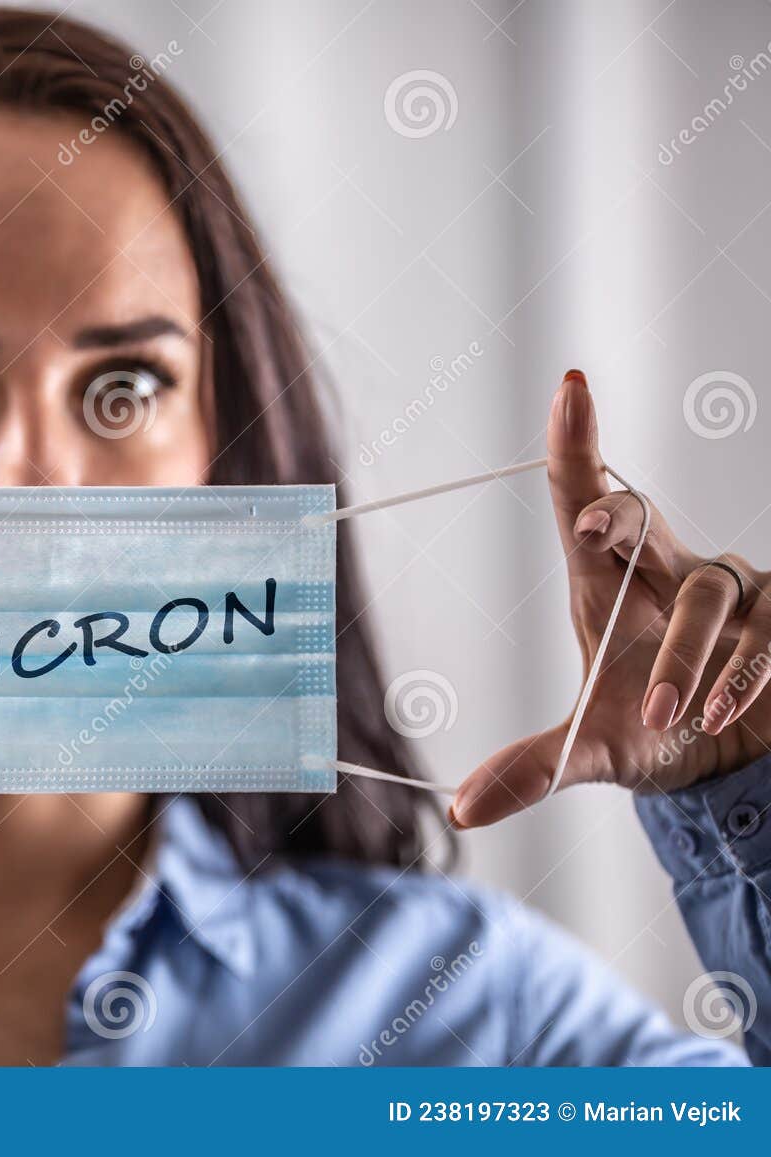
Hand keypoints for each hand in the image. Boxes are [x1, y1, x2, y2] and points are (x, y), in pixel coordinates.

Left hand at [452, 370, 769, 827]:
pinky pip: (765, 632)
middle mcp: (667, 570)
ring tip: (667, 717)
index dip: (577, 440)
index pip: (586, 495)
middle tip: (590, 534)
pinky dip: (740, 677)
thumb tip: (462, 811)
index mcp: (607, 582)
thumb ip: (533, 772)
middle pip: (643, 519)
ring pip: (705, 596)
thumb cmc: (650, 730)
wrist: (729, 766)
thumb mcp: (592, 754)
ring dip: (684, 660)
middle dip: (619, 519)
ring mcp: (733, 588)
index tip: (569, 385)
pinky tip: (722, 713)